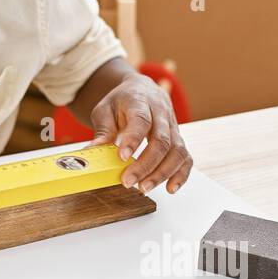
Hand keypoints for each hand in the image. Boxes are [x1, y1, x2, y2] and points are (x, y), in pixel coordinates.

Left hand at [87, 73, 191, 193]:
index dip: (133, 140)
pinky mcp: (179, 139)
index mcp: (139, 101)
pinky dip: (181, 174)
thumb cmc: (121, 102)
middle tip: (128, 182)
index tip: (122, 157)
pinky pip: (186, 157)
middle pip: (161, 140)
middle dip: (146, 164)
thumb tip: (91, 151)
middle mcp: (161, 113)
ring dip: (163, 172)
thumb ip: (102, 131)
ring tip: (144, 188)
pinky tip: (170, 188)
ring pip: (177, 150)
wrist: (141, 90)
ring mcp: (172, 126)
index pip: (141, 120)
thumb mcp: (105, 110)